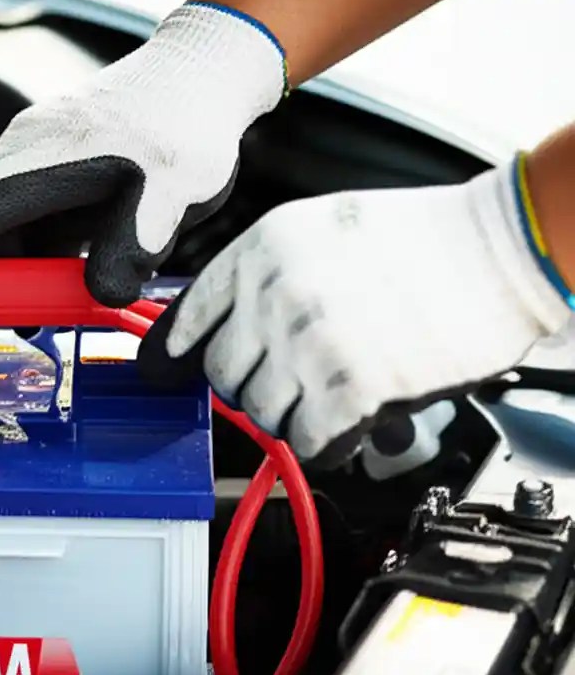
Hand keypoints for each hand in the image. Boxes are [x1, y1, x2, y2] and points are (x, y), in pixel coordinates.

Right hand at [0, 3, 285, 306]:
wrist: (203, 74)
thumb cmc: (184, 121)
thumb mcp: (173, 195)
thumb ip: (130, 248)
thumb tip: (100, 294)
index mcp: (42, 158)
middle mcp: (25, 155)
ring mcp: (37, 161)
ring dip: (5, 268)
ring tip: (42, 307)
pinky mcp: (55, 171)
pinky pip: (24, 218)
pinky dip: (31, 253)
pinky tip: (63, 276)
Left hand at [139, 162, 570, 468]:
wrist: (501, 249)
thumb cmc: (420, 238)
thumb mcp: (319, 229)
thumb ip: (264, 273)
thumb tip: (218, 323)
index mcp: (261, 249)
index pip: (191, 316)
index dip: (180, 349)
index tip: (174, 367)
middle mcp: (274, 295)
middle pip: (222, 375)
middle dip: (248, 387)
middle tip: (285, 384)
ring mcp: (309, 344)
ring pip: (260, 413)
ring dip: (290, 416)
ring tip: (326, 398)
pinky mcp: (350, 389)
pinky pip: (306, 441)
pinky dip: (321, 445)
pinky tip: (342, 430)